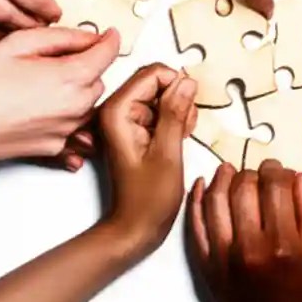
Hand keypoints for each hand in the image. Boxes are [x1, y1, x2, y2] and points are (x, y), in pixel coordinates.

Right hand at [0, 27, 119, 166]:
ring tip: (39, 84)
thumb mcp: (20, 42)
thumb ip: (61, 36)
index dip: (110, 40)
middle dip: (86, 66)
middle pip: (99, 80)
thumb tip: (88, 36)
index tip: (111, 34)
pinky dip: (65, 116)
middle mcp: (75, 108)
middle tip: (54, 58)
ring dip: (76, 92)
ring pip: (87, 105)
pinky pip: (73, 128)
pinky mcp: (54, 148)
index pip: (107, 55)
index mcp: (71, 78)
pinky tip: (39, 108)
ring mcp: (66, 131)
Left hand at [97, 64, 197, 247]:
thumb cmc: (148, 199)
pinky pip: (158, 111)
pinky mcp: (132, 130)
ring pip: (161, 95)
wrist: (135, 227)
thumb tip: (187, 81)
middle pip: (156, 81)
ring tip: (179, 139)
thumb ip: (176, 113)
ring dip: (178, 112)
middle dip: (177, 100)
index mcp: (117, 112)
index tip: (185, 113)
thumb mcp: (168, 152)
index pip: (153, 73)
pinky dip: (172, 121)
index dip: (177, 87)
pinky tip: (175, 141)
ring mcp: (123, 120)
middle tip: (183, 129)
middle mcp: (115, 111)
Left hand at [188, 162, 301, 301]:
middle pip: (244, 188)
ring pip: (215, 199)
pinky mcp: (205, 265)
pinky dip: (196, 200)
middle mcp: (250, 247)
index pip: (275, 188)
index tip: (280, 169)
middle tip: (259, 172)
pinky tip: (201, 185)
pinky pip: (195, 224)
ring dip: (222, 178)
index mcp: (284, 246)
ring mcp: (222, 256)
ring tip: (230, 170)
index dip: (278, 170)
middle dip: (253, 172)